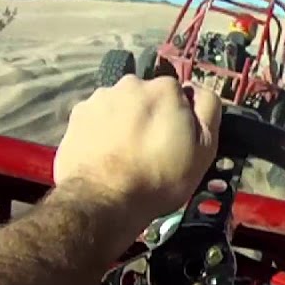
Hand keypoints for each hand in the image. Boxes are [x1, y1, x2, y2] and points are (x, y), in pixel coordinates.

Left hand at [54, 75, 220, 226]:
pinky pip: (97, 120)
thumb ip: (208, 110)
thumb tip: (198, 92)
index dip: (179, 118)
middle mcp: (130, 85)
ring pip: (120, 107)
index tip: (176, 140)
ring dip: (125, 123)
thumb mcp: (204, 149)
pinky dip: (102, 132)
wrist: (103, 200)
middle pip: (147, 98)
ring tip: (126, 156)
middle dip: (150, 117)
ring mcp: (100, 98)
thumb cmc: (159, 178)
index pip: (178, 94)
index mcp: (165, 89)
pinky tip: (106, 156)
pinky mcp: (77, 116)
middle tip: (150, 150)